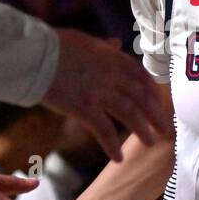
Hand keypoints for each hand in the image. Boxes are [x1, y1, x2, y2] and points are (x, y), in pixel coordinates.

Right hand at [42, 29, 170, 161]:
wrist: (33, 54)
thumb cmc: (54, 45)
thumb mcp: (85, 40)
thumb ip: (104, 46)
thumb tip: (116, 42)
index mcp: (112, 57)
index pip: (141, 76)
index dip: (153, 92)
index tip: (160, 104)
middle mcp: (111, 75)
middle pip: (141, 97)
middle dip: (156, 114)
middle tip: (165, 129)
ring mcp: (99, 92)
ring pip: (130, 114)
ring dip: (143, 130)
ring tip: (151, 143)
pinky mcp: (84, 108)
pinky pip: (104, 130)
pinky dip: (112, 146)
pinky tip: (118, 158)